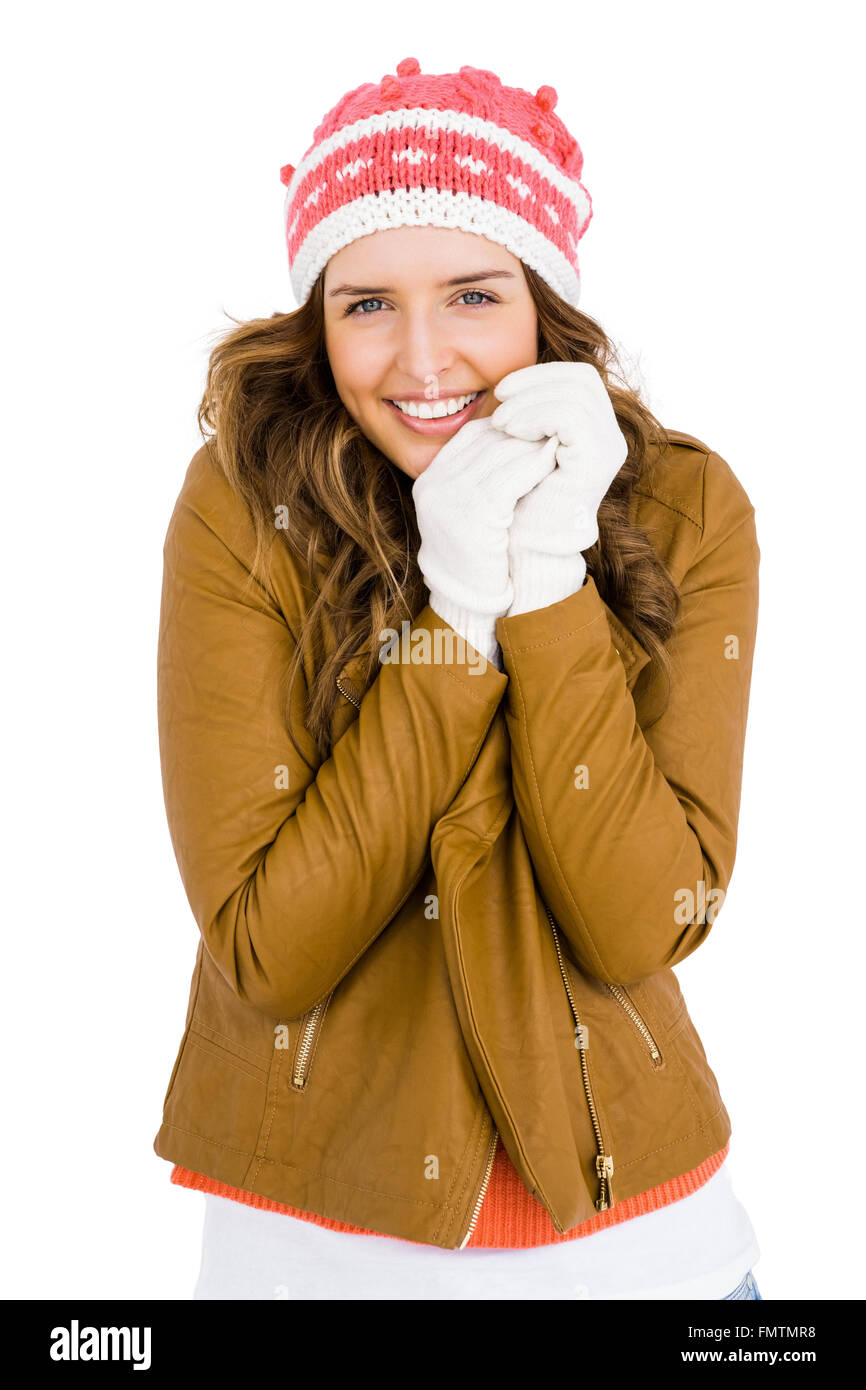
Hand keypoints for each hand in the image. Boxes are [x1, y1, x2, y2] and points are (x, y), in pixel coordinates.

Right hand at [411, 418, 558, 663]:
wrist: (466, 601)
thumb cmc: (478, 554)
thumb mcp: (472, 506)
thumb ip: (485, 471)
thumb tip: (522, 433)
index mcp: (430, 478)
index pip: (474, 433)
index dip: (511, 426)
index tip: (539, 425)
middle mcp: (434, 485)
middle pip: (487, 438)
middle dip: (526, 430)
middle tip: (558, 422)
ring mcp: (449, 500)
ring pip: (500, 452)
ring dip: (534, 443)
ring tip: (561, 436)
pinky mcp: (471, 517)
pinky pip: (509, 478)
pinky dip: (534, 464)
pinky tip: (554, 459)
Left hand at [490, 362, 628, 615]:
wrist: (525, 546)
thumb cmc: (519, 502)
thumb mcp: (523, 450)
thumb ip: (530, 417)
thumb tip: (509, 385)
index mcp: (595, 431)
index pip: (579, 378)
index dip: (541, 374)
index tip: (503, 389)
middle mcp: (610, 438)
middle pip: (582, 378)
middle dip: (536, 380)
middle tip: (500, 397)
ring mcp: (608, 449)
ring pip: (576, 393)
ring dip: (530, 400)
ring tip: (501, 422)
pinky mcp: (597, 461)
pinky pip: (570, 415)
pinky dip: (537, 415)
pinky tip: (512, 431)